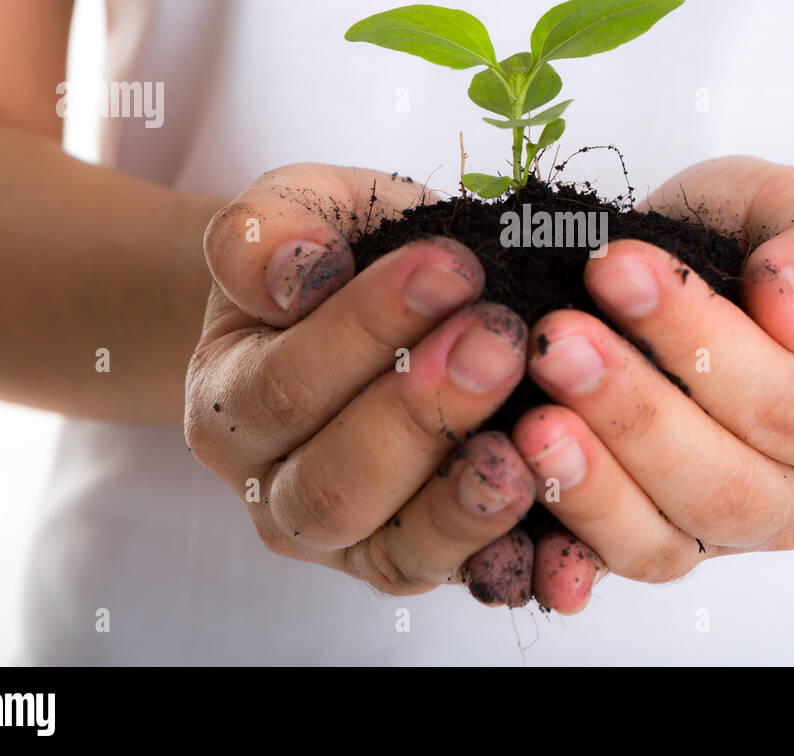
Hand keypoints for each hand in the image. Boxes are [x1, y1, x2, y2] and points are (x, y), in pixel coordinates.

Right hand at [184, 164, 538, 606]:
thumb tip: (295, 271)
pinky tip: (564, 529)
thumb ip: (268, 232)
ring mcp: (352, 543)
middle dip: (424, 413)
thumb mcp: (293, 212)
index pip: (286, 386)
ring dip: (468, 496)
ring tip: (531, 438)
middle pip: (336, 483)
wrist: (377, 296)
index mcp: (229, 407)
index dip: (366, 329)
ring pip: (399, 548)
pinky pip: (470, 581)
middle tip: (499, 340)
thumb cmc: (337, 254)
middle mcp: (277, 493)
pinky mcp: (426, 562)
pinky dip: (518, 561)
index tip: (450, 267)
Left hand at [513, 156, 793, 611]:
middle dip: (632, 415)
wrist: (721, 282)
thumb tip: (791, 307)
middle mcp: (793, 496)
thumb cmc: (760, 246)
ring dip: (589, 484)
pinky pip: (602, 562)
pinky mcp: (647, 544)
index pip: (780, 401)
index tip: (614, 267)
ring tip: (527, 420)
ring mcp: (718, 535)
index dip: (697, 341)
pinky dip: (554, 541)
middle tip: (555, 342)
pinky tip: (508, 493)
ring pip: (660, 542)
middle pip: (721, 487)